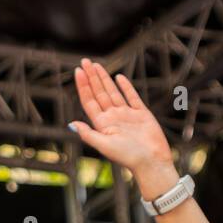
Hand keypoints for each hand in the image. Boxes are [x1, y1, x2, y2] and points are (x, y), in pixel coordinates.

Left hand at [70, 57, 174, 182]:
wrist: (151, 161)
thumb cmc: (128, 157)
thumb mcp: (104, 145)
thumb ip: (88, 134)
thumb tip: (71, 124)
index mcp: (102, 124)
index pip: (89, 101)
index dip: (83, 86)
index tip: (78, 72)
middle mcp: (112, 118)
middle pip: (99, 93)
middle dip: (91, 77)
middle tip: (84, 61)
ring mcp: (126, 115)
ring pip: (112, 92)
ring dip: (104, 79)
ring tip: (96, 65)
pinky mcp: (141, 114)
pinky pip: (132, 97)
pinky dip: (125, 87)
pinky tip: (119, 78)